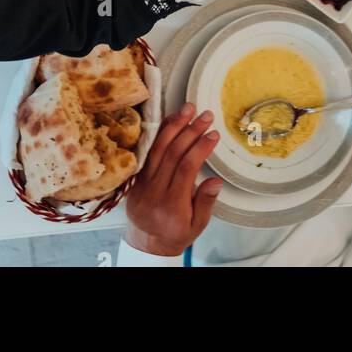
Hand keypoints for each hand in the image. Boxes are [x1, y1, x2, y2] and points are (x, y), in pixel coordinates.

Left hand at [124, 105, 221, 256]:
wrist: (147, 243)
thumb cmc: (176, 233)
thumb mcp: (197, 225)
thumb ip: (206, 203)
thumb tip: (216, 181)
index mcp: (171, 205)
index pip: (186, 169)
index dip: (200, 148)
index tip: (213, 135)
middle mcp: (154, 191)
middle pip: (172, 153)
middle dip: (191, 131)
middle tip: (205, 115)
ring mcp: (142, 183)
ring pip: (157, 148)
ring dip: (174, 125)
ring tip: (188, 109)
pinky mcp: (135, 177)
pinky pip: (147, 151)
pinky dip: (159, 133)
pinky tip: (170, 120)